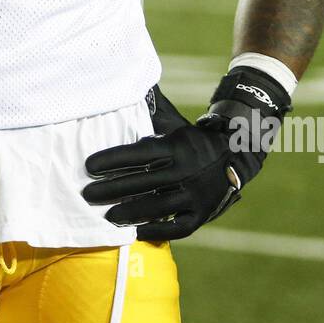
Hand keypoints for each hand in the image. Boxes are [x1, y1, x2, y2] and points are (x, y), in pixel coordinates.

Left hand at [82, 74, 289, 240]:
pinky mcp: (202, 214)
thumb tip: (127, 89)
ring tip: (107, 216)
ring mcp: (195, 194)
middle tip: (87, 194)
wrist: (236, 155)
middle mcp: (185, 170)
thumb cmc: (192, 140)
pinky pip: (178, 227)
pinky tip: (137, 232)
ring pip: (157, 206)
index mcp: (175, 146)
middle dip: (111, 189)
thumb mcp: (174, 125)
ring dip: (130, 212)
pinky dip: (158, 230)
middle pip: (142, 182)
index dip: (112, 160)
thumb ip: (150, 116)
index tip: (89, 166)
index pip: (138, 154)